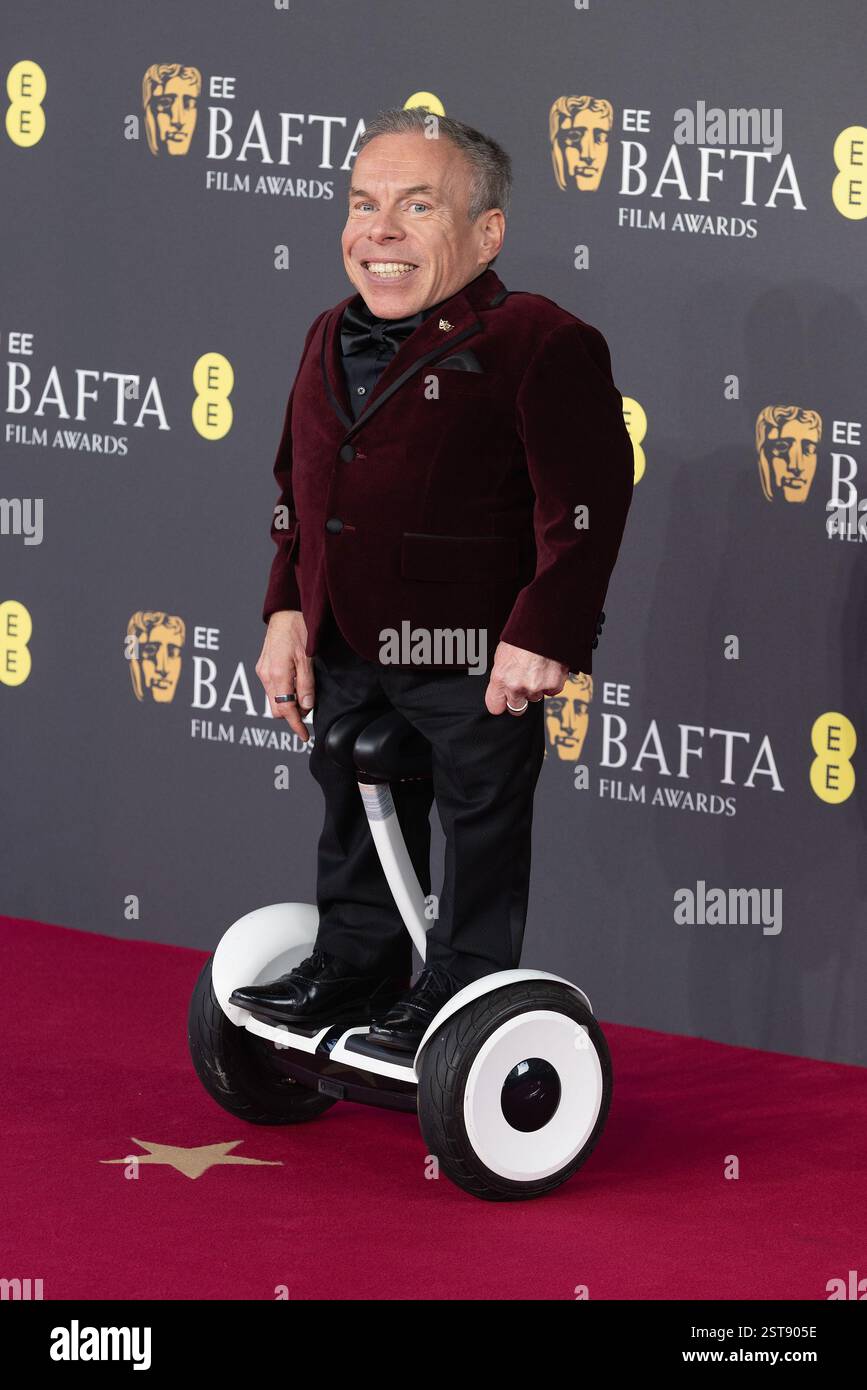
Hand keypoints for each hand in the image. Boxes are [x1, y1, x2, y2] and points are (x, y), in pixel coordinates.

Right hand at [256, 610, 314, 742]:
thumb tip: (306, 707)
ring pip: (273, 700)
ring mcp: (262, 671)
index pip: (285, 710)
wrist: (286, 610)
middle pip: (276, 709)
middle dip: (292, 715)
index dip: (296, 725)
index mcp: (277, 674)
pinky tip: (295, 687)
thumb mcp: (307, 658)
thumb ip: (306, 684)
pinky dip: (283, 694)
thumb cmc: (298, 629)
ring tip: (305, 696)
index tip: (305, 736)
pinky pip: (272, 689)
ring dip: (288, 704)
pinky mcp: (263, 666)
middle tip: (309, 712)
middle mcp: (265, 675)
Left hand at [485, 640, 567, 715]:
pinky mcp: (553, 685)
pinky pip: (551, 691)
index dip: (500, 703)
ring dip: (536, 688)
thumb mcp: (502, 655)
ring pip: (535, 697)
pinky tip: (548, 668)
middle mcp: (517, 686)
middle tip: (522, 684)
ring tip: (536, 668)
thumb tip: (501, 688)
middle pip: (516, 709)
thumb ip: (501, 676)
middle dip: (519, 699)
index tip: (504, 699)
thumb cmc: (521, 637)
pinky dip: (551, 682)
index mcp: (500, 678)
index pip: (495, 707)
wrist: (543, 625)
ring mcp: (536, 687)